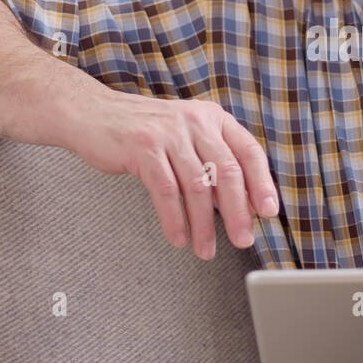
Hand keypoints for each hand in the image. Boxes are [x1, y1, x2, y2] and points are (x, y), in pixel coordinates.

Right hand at [70, 87, 279, 259]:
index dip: (262, 184)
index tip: (268, 212)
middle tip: (242, 239)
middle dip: (238, 212)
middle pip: (226, 172)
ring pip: (197, 186)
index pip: (249, 152)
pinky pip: (166, 191)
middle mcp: (195, 122)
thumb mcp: (186, 137)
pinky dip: (174, 219)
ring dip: (204, 225)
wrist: (94, 113)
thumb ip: (212, 163)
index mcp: (213, 118)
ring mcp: (169, 133)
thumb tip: (242, 205)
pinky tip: (179, 238)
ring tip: (206, 249)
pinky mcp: (143, 147)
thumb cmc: (143, 132)